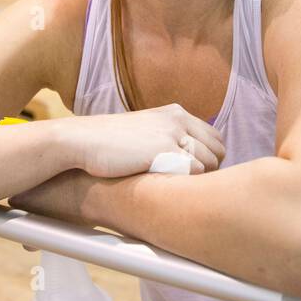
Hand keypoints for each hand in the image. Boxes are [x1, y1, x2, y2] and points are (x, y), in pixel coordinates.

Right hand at [59, 103, 225, 179]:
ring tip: (180, 188)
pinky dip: (188, 182)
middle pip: (217, 149)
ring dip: (199, 179)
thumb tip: (185, 158)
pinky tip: (171, 187)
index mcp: (175, 112)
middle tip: (192, 186)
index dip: (211, 158)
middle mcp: (178, 119)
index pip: (215, 137)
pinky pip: (195, 170)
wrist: (82, 140)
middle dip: (211, 170)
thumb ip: (167, 137)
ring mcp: (172, 133)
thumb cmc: (109, 142)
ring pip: (209, 161)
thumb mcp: (144, 130)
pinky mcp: (164, 149)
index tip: (198, 174)